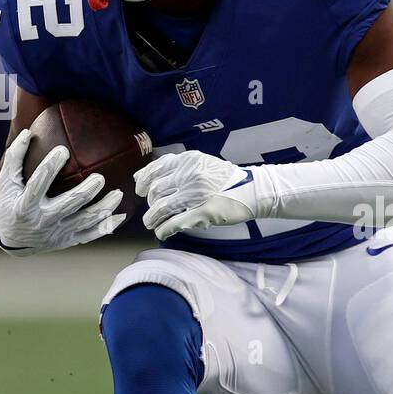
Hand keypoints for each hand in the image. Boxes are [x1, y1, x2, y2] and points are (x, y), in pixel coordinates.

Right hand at [0, 127, 125, 255]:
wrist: (13, 240)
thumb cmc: (10, 203)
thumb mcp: (6, 183)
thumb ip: (15, 158)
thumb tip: (28, 132)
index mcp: (25, 206)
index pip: (37, 184)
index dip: (50, 166)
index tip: (63, 149)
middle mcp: (42, 221)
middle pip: (68, 205)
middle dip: (86, 192)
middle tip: (100, 178)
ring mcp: (57, 233)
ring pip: (84, 221)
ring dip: (103, 208)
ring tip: (118, 194)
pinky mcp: (67, 241)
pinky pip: (90, 234)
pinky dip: (106, 226)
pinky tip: (121, 214)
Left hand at [135, 150, 257, 240]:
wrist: (253, 190)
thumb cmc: (226, 179)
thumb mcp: (202, 163)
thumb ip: (178, 166)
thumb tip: (146, 173)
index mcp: (188, 161)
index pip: (155, 169)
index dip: (143, 180)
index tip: (139, 189)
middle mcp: (190, 175)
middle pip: (156, 191)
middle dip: (149, 203)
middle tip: (150, 211)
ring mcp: (196, 194)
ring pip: (161, 208)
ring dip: (152, 218)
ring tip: (151, 223)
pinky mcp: (203, 212)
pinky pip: (175, 222)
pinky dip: (164, 229)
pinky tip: (161, 233)